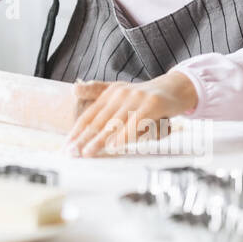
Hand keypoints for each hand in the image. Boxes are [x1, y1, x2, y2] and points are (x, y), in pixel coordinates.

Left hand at [64, 71, 197, 157]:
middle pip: (98, 121)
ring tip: (88, 153)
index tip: (67, 147)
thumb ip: (97, 92)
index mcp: (110, 93)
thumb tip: (74, 89)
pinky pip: (136, 123)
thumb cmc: (145, 97)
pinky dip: (125, 135)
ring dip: (100, 140)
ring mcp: (136, 98)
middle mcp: (120, 94)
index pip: (89, 115)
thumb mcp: (120, 92)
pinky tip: (115, 146)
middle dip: (83, 139)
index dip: (77, 132)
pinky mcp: (152, 104)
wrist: (175, 88)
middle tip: (72, 153)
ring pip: (115, 123)